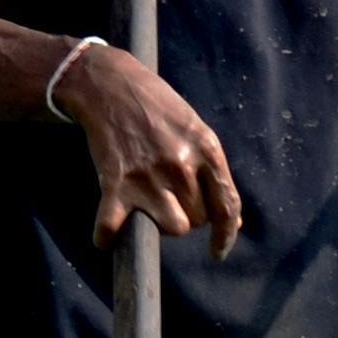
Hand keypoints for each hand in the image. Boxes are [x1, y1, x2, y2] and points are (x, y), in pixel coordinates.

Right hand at [62, 43, 243, 251]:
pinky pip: (113, 227)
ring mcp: (148, 175)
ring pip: (171, 227)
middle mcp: (181, 165)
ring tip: (148, 203)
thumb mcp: (196, 131)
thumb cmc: (157, 109)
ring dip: (159, 223)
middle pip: (196, 219)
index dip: (226, 235)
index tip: (217, 252)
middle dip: (186, 213)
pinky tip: (106, 234)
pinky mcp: (115, 182)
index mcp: (206, 149)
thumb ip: (213, 173)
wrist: (110, 85)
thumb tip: (231, 221)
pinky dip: (106, 235)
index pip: (227, 205)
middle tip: (168, 192)